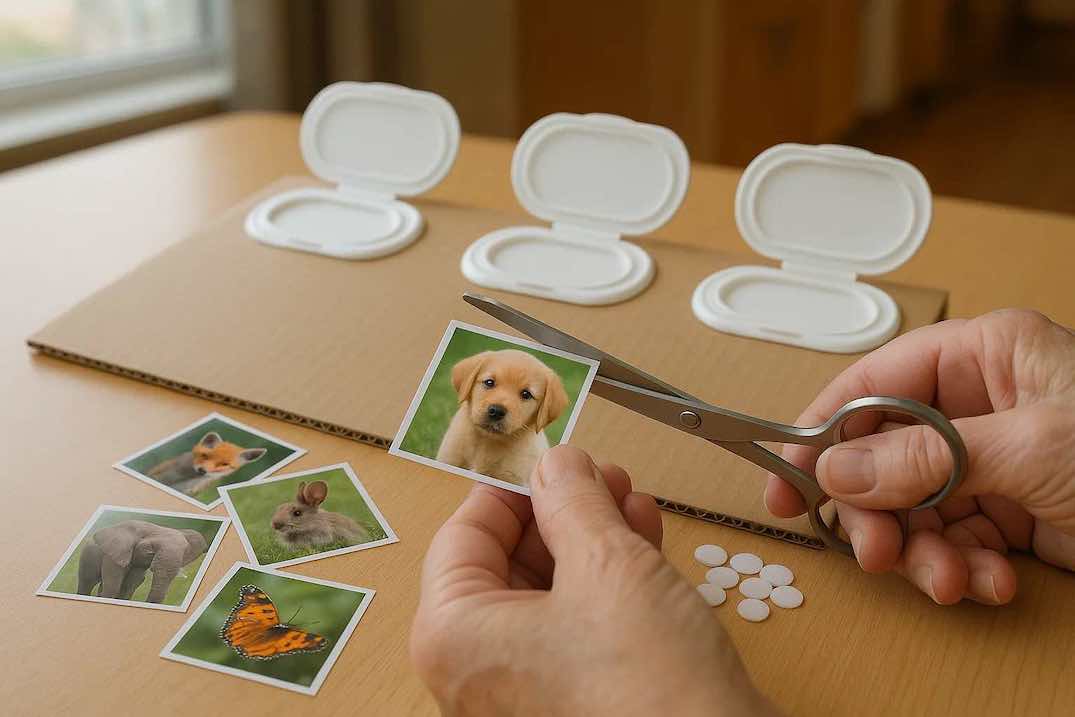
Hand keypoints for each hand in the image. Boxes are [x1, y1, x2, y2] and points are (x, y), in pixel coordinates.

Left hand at [412, 446, 776, 716]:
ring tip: (630, 498)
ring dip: (592, 536)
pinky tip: (644, 539)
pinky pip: (578, 623)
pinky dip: (609, 579)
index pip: (464, 535)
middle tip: (600, 474)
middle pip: (508, 561)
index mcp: (455, 636)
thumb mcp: (606, 562)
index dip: (514, 488)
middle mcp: (480, 669)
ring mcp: (527, 689)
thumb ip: (572, 500)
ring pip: (551, 589)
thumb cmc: (647, 688)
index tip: (551, 460)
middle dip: (561, 510)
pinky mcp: (577, 698)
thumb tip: (558, 465)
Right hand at [766, 309, 1074, 603]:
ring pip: (915, 506)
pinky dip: (963, 567)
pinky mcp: (1013, 508)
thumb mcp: (1035, 448)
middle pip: (883, 454)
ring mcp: (995, 458)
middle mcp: (980, 403)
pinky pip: (955, 538)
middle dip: (880, 512)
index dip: (822, 430)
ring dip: (924, 552)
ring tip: (950, 581)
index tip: (785, 476)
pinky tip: (988, 582)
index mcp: (983, 356)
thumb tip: (837, 470)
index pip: (872, 384)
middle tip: (874, 553)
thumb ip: (927, 457)